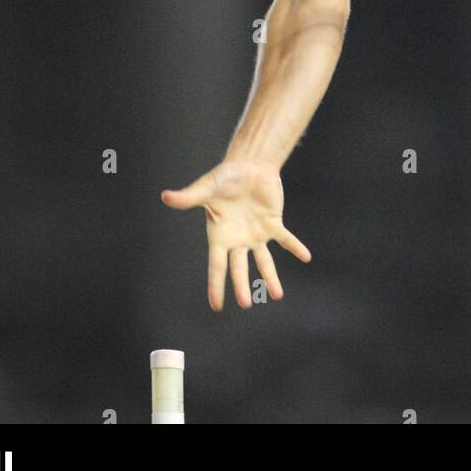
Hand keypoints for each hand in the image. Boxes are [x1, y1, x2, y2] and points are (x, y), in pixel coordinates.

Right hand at [161, 159, 311, 310]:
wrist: (249, 164)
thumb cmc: (225, 176)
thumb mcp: (206, 188)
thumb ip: (188, 197)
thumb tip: (165, 196)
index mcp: (220, 235)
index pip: (216, 265)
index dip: (216, 285)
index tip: (216, 306)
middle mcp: (238, 239)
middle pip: (239, 268)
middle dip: (242, 285)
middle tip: (246, 303)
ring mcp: (256, 233)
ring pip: (264, 260)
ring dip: (270, 276)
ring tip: (277, 294)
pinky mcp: (273, 223)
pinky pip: (285, 239)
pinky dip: (295, 247)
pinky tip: (306, 256)